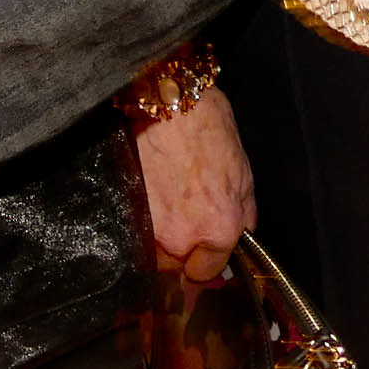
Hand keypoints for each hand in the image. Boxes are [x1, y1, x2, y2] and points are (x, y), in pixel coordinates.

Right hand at [133, 90, 253, 280]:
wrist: (166, 98)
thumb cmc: (206, 125)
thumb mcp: (244, 172)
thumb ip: (244, 213)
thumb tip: (241, 239)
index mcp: (220, 227)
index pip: (207, 270)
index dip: (205, 260)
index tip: (202, 252)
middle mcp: (183, 235)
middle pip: (176, 267)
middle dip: (180, 252)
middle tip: (180, 219)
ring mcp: (149, 226)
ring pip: (152, 254)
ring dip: (157, 238)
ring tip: (161, 205)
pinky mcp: (124, 210)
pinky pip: (132, 232)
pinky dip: (138, 221)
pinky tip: (145, 197)